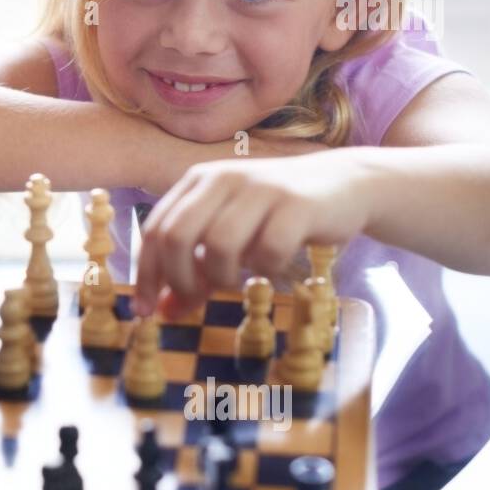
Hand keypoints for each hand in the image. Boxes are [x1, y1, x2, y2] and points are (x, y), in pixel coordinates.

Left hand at [132, 151, 373, 317]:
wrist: (344, 185)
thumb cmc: (277, 216)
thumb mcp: (230, 239)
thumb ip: (194, 271)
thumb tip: (161, 312)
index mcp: (198, 181)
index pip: (155, 230)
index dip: (146, 275)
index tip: (145, 311)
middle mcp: (223, 177)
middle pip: (176, 236)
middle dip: (179, 279)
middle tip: (196, 298)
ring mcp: (260, 188)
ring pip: (218, 245)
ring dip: (223, 276)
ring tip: (237, 279)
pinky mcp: (296, 203)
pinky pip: (267, 250)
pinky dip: (265, 269)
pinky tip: (273, 265)